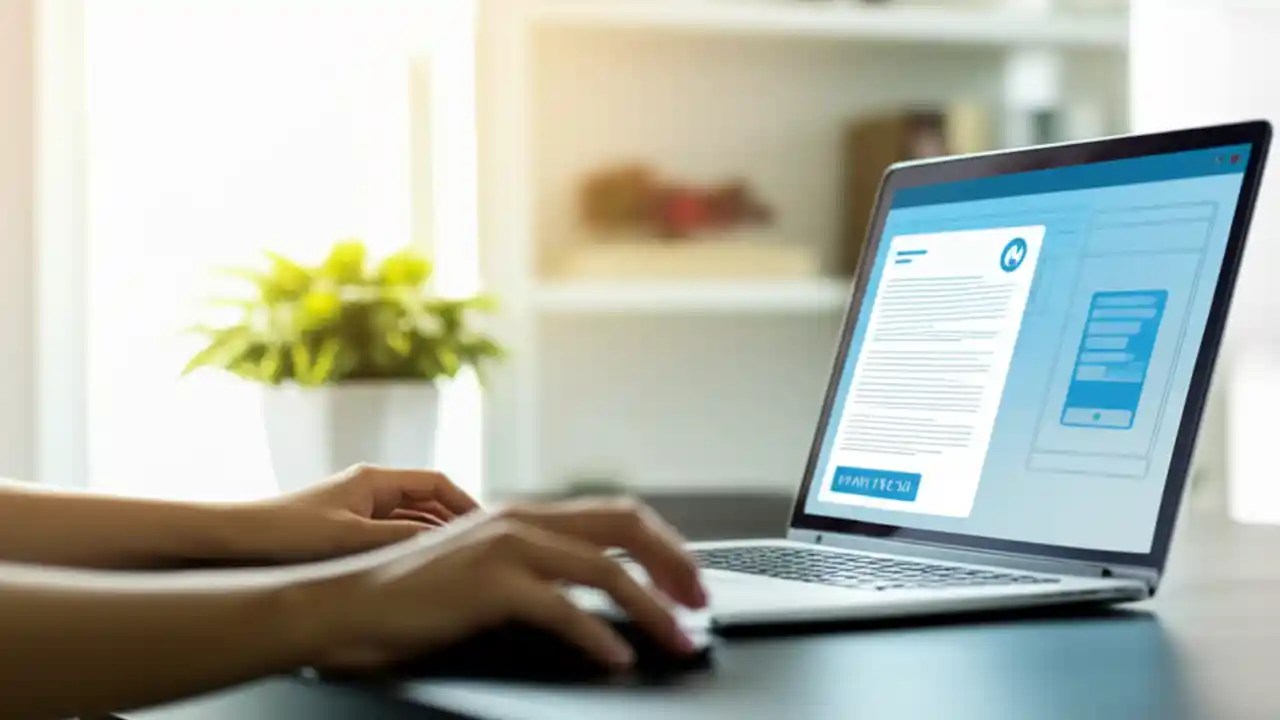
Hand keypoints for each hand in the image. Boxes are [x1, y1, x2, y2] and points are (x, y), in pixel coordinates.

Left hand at [245, 464, 480, 562]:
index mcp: (375, 480)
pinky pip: (392, 535)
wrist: (239, 539)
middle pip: (427, 502)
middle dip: (454, 522)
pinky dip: (410, 547)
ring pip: (411, 521)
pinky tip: (419, 568)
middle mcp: (371, 490)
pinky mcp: (349, 530)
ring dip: (432, 536)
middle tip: (480, 548)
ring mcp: (360, 510)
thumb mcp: (351, 538)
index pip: (436, 482)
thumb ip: (399, 539)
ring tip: (457, 560)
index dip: (465, 502)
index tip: (486, 525)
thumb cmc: (289, 532)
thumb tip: (444, 544)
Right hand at [309, 497, 707, 670]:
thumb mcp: (481, 572)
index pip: (616, 514)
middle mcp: (521, 520)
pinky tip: (617, 658)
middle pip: (626, 527)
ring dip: (654, 609)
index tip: (689, 580)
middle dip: (676, 566)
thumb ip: (531, 572)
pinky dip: (599, 635)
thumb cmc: (408, 598)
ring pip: (606, 569)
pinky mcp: (488, 583)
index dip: (664, 544)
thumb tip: (588, 598)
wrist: (341, 604)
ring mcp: (505, 547)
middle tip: (701, 605)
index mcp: (523, 515)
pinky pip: (562, 608)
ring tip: (678, 640)